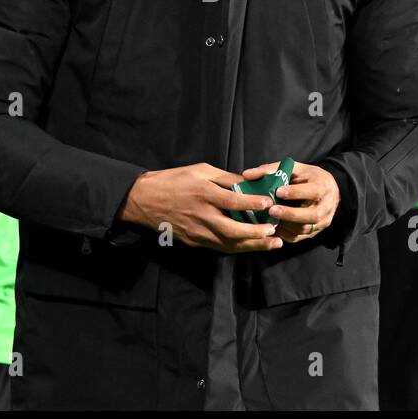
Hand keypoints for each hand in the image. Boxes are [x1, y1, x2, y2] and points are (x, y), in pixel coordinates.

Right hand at [119, 163, 283, 252]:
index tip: (268, 203)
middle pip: (232, 230)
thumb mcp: (199, 170)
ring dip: (252, 245)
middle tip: (274, 230)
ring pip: (228, 244)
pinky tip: (251, 245)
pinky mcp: (193, 242)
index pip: (232, 201)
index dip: (252, 203)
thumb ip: (224, 178)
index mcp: (203, 194)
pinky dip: (237, 248)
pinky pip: (219, 247)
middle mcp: (201, 216)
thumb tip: (247, 182)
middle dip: (255, 233)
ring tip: (272, 243)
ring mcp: (197, 232)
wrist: (143, 200)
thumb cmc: (173, 180)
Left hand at [242, 160, 339, 243]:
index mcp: (323, 186)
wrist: (328, 191)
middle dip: (290, 214)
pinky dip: (285, 234)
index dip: (295, 192)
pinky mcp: (315, 232)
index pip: (312, 191)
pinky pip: (299, 237)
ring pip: (305, 228)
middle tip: (272, 210)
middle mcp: (326, 206)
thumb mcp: (294, 168)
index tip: (278, 192)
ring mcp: (323, 221)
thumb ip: (271, 170)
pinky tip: (272, 228)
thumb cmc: (307, 177)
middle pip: (312, 214)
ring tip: (269, 220)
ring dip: (286, 226)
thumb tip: (247, 175)